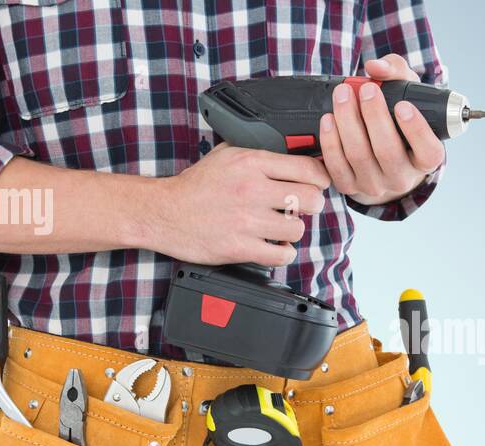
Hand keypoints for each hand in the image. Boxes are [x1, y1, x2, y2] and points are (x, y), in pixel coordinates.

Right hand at [148, 146, 330, 265]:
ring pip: (298, 229)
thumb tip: (292, 151)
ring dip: (293, 230)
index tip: (319, 184)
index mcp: (251, 163)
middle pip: (312, 199)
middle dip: (312, 204)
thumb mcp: (226, 154)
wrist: (164, 212)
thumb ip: (258, 152)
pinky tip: (274, 245)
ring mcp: (247, 220)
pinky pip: (282, 255)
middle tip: (302, 207)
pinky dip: (282, 253)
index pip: (307, 168)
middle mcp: (252, 190)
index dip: (320, 178)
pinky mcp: (240, 247)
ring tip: (281, 227)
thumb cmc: (196, 185)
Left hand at [320, 54, 445, 206]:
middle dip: (374, 117)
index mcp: (425, 159)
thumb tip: (375, 66)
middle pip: (388, 151)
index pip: (428, 151)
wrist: (378, 154)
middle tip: (366, 89)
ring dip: (348, 122)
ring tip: (342, 95)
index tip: (403, 105)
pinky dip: (330, 142)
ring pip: (359, 156)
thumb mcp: (406, 93)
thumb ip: (396, 73)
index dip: (416, 129)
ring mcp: (376, 185)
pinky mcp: (350, 187)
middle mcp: (403, 177)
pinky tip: (328, 119)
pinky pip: (337, 167)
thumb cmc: (397, 120)